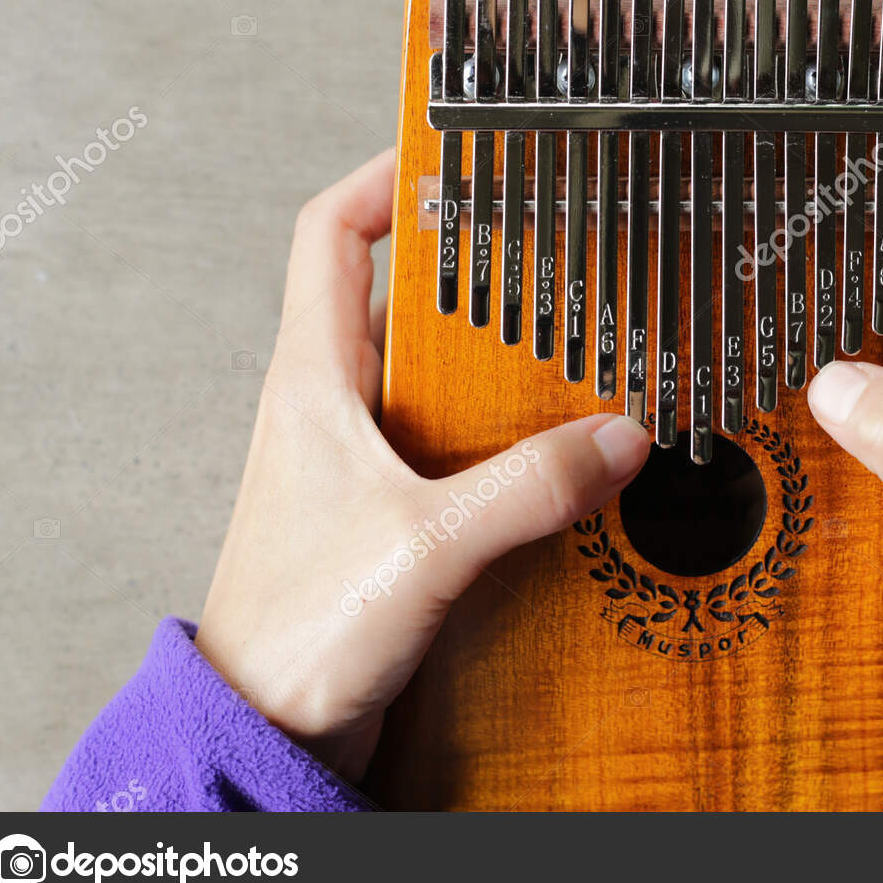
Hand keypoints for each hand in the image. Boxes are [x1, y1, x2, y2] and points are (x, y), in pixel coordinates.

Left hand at [193, 149, 651, 781]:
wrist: (262, 732)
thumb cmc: (296, 631)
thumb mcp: (425, 544)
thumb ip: (528, 487)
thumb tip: (619, 439)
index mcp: (312, 381)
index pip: (330, 237)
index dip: (384, 179)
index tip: (451, 151)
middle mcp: (332, 410)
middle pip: (400, 298)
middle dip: (473, 269)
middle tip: (548, 252)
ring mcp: (360, 465)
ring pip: (433, 377)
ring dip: (496, 361)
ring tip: (572, 346)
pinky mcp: (389, 518)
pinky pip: (453, 449)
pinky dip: (504, 440)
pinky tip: (558, 456)